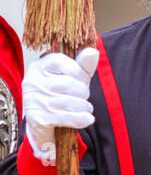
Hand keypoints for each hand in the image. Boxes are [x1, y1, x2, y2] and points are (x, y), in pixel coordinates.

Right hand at [22, 48, 98, 162]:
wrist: (41, 123)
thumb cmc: (59, 95)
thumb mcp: (71, 77)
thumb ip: (82, 66)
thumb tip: (93, 52)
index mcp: (39, 66)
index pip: (63, 61)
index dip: (79, 72)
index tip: (82, 79)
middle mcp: (33, 81)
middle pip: (70, 84)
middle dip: (84, 92)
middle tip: (82, 97)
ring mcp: (34, 100)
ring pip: (72, 102)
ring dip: (85, 107)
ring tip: (84, 108)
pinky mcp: (39, 118)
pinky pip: (69, 117)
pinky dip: (83, 119)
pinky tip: (87, 118)